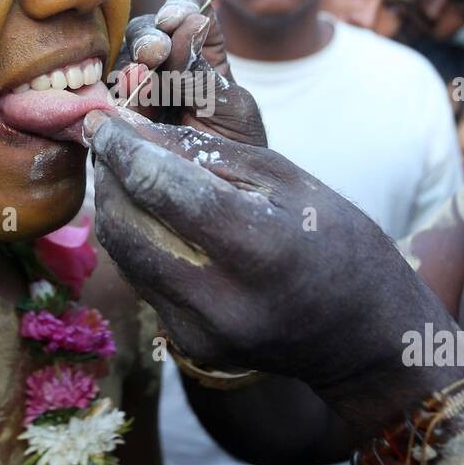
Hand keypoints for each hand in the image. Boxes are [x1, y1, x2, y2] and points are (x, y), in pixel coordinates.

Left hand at [84, 111, 457, 412]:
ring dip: (116, 206)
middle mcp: (219, 297)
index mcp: (255, 246)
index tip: (99, 119)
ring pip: (125, 254)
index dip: (119, 146)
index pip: (158, 184)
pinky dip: (138, 240)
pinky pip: (143, 280)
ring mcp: (200, 330)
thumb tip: (132, 130)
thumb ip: (205, 153)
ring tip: (125, 171)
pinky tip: (151, 216)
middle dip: (108, 174)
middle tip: (107, 140)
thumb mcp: (285, 179)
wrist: (364, 335)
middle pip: (126, 223)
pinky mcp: (189, 346)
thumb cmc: (337, 241)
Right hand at [114, 0, 266, 146]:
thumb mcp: (231, 106)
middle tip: (156, 52)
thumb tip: (186, 23)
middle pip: (146, 30)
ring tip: (143, 84)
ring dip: (133, 69)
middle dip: (148, 38)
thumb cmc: (236, 146)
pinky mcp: (118, 115)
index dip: (180, 4)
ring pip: (124, 62)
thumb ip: (205, 70)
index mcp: (201, 48)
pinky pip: (108, 99)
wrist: (221, 192)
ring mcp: (139, 87)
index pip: (188, 7)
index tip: (177, 18)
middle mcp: (166, 61)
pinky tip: (126, 108)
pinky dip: (117, 99)